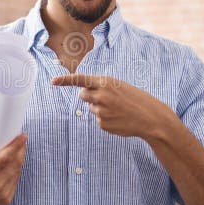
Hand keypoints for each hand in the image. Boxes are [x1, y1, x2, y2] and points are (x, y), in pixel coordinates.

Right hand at [0, 124, 27, 204]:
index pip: (6, 156)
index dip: (16, 145)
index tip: (23, 136)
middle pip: (15, 163)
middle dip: (21, 150)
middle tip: (22, 141)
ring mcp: (2, 194)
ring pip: (17, 173)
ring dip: (20, 161)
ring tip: (20, 151)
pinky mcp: (5, 200)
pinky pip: (15, 183)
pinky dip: (16, 173)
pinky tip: (15, 166)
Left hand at [52, 74, 172, 138]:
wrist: (151, 117)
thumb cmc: (136, 99)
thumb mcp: (119, 86)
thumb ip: (101, 87)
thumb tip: (84, 95)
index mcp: (106, 82)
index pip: (80, 80)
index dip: (65, 80)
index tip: (52, 81)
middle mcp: (101, 95)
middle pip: (82, 95)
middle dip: (89, 96)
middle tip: (106, 99)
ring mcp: (101, 111)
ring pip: (91, 108)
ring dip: (100, 108)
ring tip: (118, 110)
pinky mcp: (103, 124)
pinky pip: (98, 120)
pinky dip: (106, 120)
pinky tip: (119, 119)